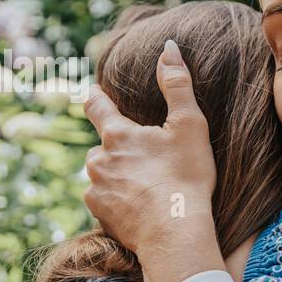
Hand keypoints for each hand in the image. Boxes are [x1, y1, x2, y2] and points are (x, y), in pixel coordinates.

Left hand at [83, 40, 224, 281]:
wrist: (175, 234)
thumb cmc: (185, 178)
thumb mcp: (189, 126)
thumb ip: (177, 85)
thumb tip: (169, 48)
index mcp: (118, 134)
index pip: (95, 105)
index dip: (94, 96)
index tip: (91, 91)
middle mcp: (98, 158)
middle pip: (104, 146)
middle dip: (120, 149)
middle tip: (146, 160)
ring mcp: (95, 188)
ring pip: (104, 174)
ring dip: (120, 176)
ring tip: (148, 188)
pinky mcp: (98, 214)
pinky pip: (105, 200)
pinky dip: (119, 201)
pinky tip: (141, 207)